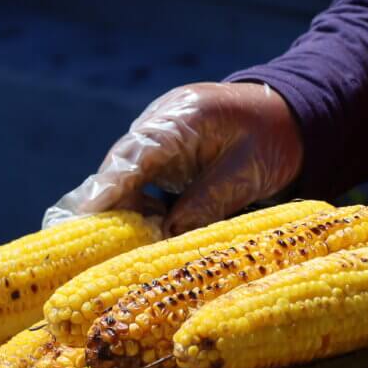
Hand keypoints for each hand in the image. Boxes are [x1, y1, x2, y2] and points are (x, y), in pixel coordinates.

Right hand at [42, 82, 304, 234]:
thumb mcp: (245, 173)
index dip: (110, 184)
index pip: (135, 154)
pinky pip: (139, 186)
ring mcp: (157, 141)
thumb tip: (165, 237)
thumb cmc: (271, 140)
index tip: (88, 210)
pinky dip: (136, 212)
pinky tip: (136, 240)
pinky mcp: (161, 158)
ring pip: (124, 179)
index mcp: (181, 118)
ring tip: (105, 251)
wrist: (287, 116)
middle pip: (119, 168)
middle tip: (80, 244)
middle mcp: (159, 126)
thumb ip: (206, 202)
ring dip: (118, 214)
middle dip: (101, 205)